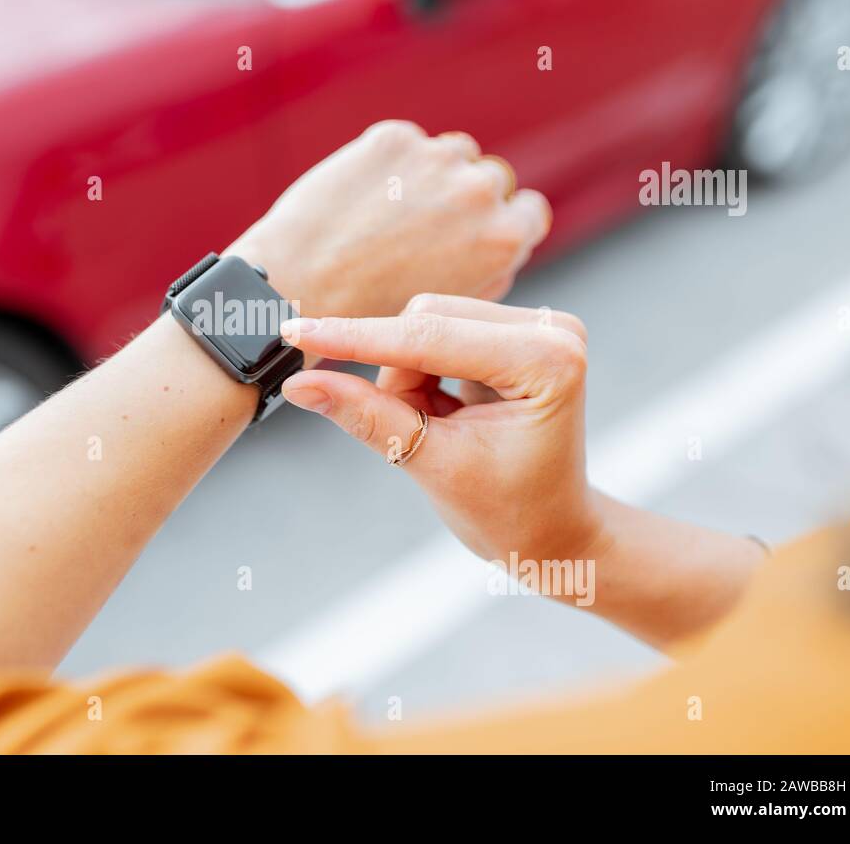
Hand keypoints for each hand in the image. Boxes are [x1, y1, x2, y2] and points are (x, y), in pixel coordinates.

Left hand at [225, 121, 550, 319]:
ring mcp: (437, 158)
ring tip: (386, 216)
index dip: (500, 220)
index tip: (472, 232)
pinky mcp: (394, 139)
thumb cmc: (372, 313)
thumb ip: (489, 268)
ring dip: (428, 175)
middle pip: (488, 178)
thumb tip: (506, 237)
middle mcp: (480, 191)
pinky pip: (403, 145)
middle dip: (462, 196)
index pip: (528, 211)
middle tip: (419, 227)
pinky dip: (385, 166)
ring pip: (448, 155)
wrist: (299, 291)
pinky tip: (358, 201)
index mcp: (506, 237)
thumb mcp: (453, 307)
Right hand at [278, 295, 596, 563]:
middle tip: (417, 430)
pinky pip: (442, 329)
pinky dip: (425, 370)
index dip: (355, 338)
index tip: (295, 332)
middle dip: (398, 375)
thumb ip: (366, 417)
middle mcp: (551, 330)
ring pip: (428, 322)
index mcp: (547, 361)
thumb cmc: (507, 511)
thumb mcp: (431, 464)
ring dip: (409, 374)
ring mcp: (539, 325)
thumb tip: (299, 384)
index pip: (428, 338)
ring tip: (439, 425)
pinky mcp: (521, 329)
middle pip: (427, 319)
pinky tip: (451, 408)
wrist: (553, 532)